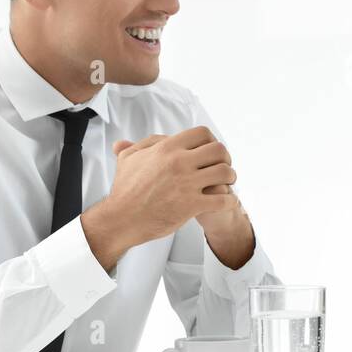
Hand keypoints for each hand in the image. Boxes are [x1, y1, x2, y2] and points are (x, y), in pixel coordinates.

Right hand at [102, 126, 239, 246]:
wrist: (121, 218)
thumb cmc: (123, 190)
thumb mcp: (129, 158)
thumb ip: (145, 143)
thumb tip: (160, 138)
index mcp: (167, 148)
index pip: (202, 133)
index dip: (211, 141)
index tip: (211, 151)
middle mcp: (179, 162)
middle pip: (219, 150)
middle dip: (225, 158)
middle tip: (223, 167)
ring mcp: (187, 184)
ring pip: (225, 173)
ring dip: (230, 178)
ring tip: (227, 183)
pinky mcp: (192, 205)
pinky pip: (223, 199)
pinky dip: (230, 200)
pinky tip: (227, 202)